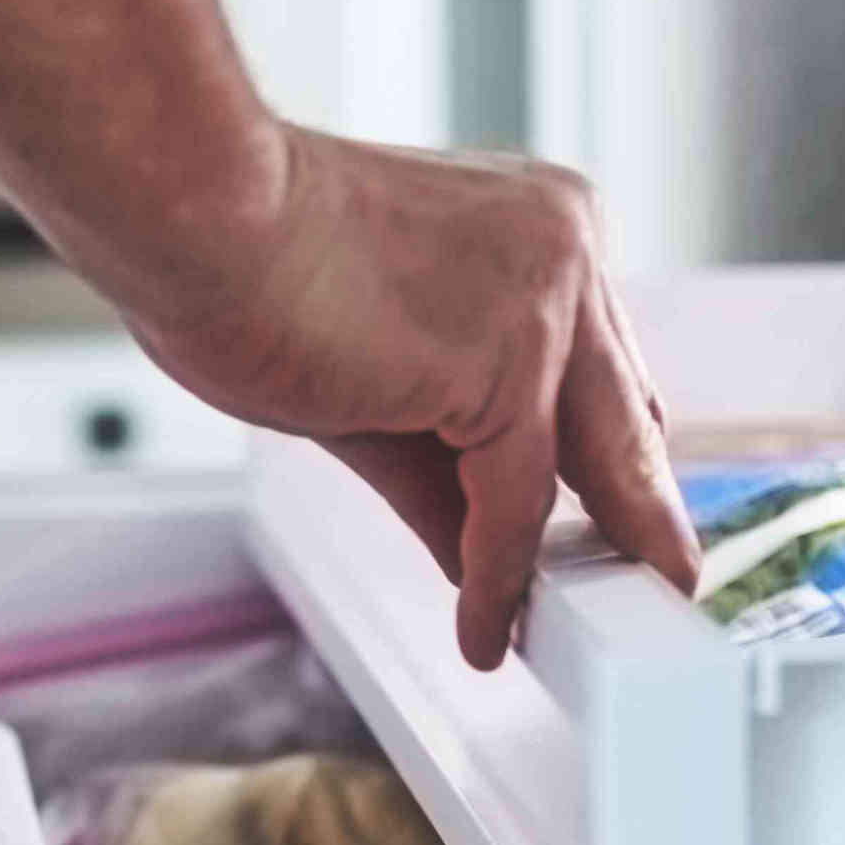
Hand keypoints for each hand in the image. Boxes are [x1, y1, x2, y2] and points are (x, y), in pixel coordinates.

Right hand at [128, 130, 701, 670]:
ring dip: (582, 558)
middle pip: (624, 413)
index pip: (597, 366)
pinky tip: (484, 626)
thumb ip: (437, 467)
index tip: (610, 521)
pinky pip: (515, 498)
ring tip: (576, 633)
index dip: (603, 455)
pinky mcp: (508, 359)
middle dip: (636, 512)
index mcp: (536, 225)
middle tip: (652, 585)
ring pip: (589, 460)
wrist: (192, 211)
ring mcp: (547, 297)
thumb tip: (476, 556)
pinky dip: (498, 575)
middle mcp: (562, 248)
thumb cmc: (245, 262)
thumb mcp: (371, 376)